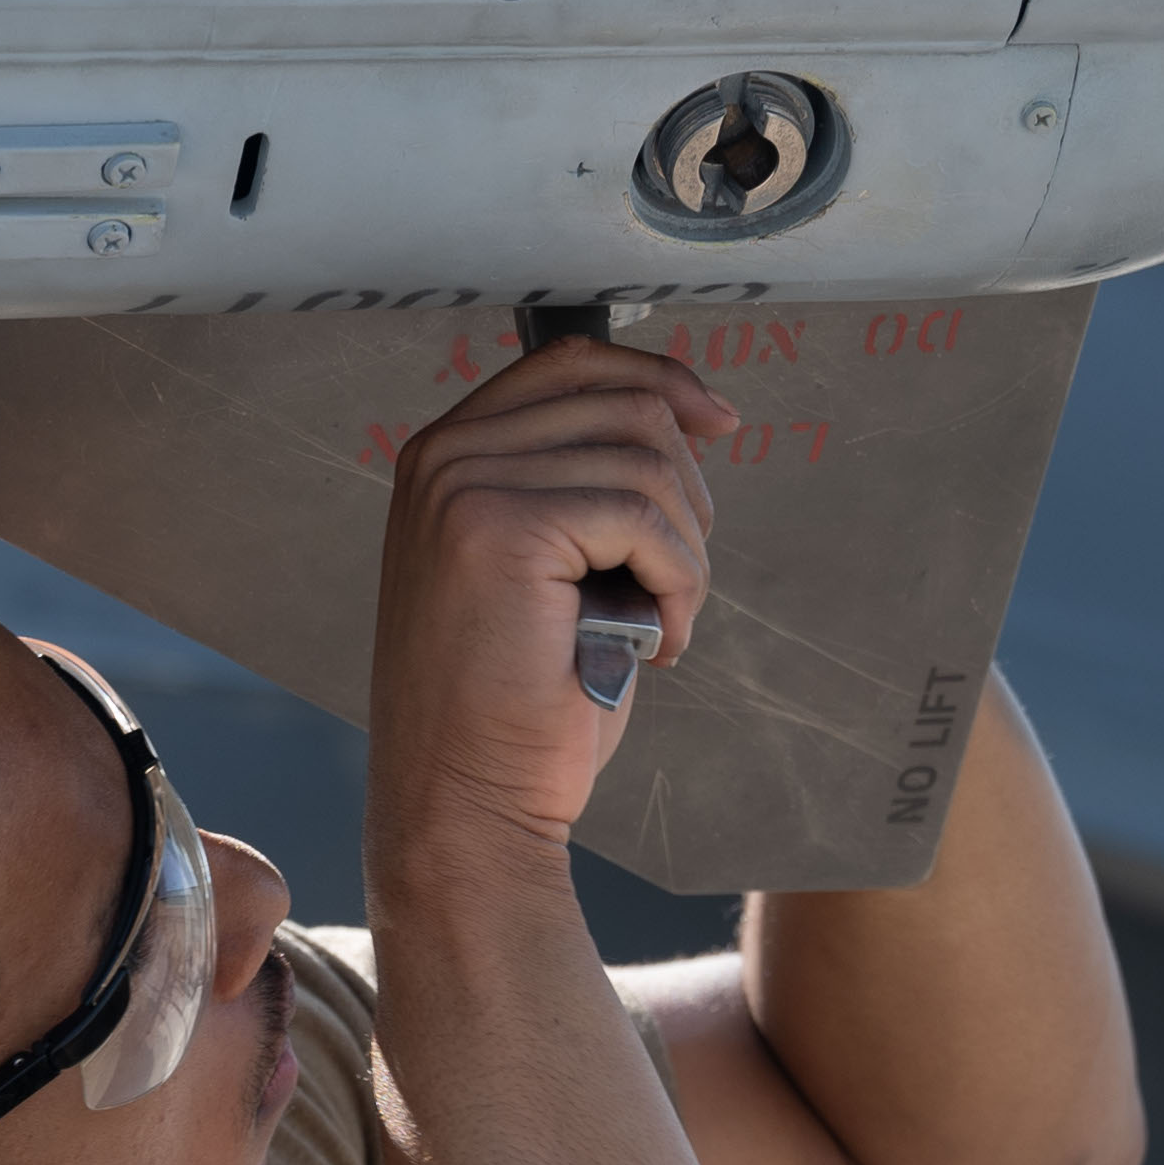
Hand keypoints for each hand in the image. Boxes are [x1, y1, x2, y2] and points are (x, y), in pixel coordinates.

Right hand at [366, 329, 734, 856]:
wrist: (466, 802)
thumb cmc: (517, 707)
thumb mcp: (554, 570)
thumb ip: (587, 484)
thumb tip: (693, 414)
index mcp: (447, 455)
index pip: (572, 362)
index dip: (661, 380)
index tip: (720, 423)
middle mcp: (443, 454)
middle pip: (625, 402)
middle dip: (687, 490)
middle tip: (677, 581)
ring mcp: (463, 485)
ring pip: (647, 458)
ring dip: (686, 549)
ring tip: (661, 622)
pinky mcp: (499, 528)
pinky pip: (644, 516)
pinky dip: (680, 582)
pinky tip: (655, 643)